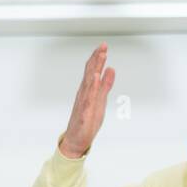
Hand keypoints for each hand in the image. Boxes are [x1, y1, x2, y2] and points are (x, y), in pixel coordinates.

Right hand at [59, 43, 114, 158]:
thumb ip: (106, 85)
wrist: (76, 140)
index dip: (98, 58)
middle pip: (90, 73)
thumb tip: (111, 69)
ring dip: (94, 69)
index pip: (92, 71)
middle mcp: (84, 94)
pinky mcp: (84, 113)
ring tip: (100, 57)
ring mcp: (83, 103)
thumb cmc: (87, 121)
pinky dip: (92, 88)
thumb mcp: (101, 100)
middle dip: (96, 59)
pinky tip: (95, 79)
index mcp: (88, 90)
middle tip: (102, 46)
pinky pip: (88, 99)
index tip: (103, 46)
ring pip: (89, 83)